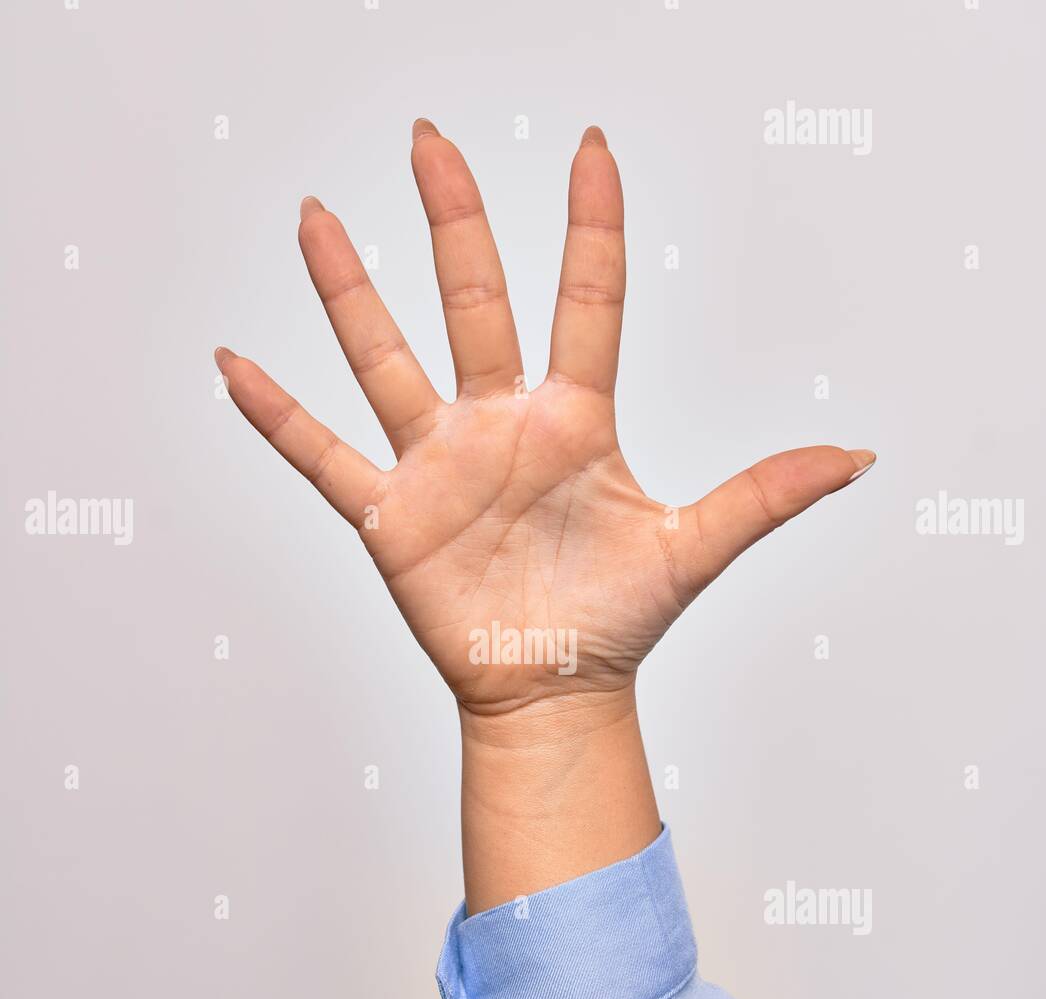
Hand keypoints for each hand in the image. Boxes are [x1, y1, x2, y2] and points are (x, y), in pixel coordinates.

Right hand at [216, 120, 873, 722]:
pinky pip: (324, 456)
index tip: (594, 149)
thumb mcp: (695, 547)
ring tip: (317, 221)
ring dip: (350, 293)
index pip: (586, 302)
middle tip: (431, 140)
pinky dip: (279, 417)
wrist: (555, 690)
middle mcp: (501, 426)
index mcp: (574, 420)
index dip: (592, 228)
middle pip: (474, 302)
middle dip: (455, 220)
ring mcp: (440, 465)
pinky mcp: (391, 516)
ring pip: (386, 360)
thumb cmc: (619, 619)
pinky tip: (236, 366)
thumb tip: (856, 458)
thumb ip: (766, 495)